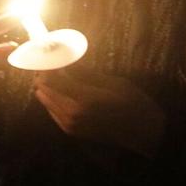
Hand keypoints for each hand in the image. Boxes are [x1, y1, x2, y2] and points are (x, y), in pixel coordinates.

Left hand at [32, 70, 166, 157]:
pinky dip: (50, 99)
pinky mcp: (71, 131)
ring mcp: (70, 124)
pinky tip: (56, 90)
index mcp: (84, 99)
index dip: (47, 64)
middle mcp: (73, 113)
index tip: (47, 52)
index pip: (53, 78)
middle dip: (43, 74)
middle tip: (48, 61)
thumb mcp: (114, 83)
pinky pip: (51, 112)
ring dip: (45, 86)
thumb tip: (66, 62)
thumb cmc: (133, 104)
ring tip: (51, 72)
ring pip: (45, 100)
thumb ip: (86, 74)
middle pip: (44, 89)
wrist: (141, 133)